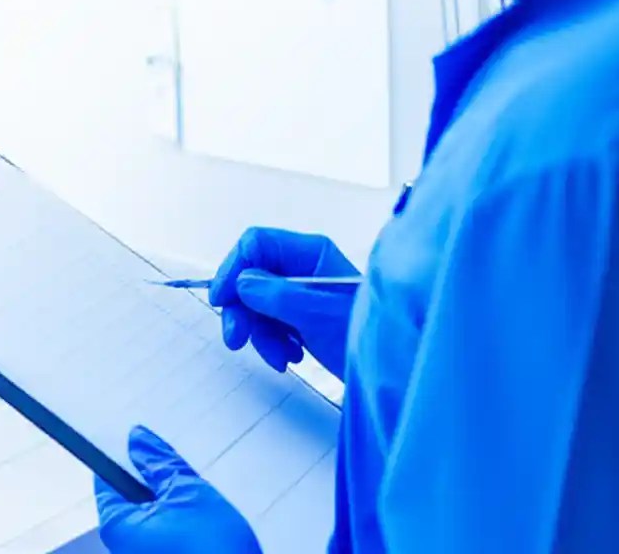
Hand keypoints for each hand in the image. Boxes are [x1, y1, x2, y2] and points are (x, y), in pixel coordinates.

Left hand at [95, 426, 260, 553]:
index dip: (123, 455)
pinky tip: (202, 517)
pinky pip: (167, 531)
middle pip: (130, 497)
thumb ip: (159, 463)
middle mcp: (124, 546)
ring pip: (153, 514)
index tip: (138, 439)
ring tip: (195, 493)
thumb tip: (139, 440)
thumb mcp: (187, 492)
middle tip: (176, 465)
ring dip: (171, 500)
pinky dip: (180, 519)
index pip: (107, 478)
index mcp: (117, 526)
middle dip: (152, 478)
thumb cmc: (213, 552)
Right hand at [209, 227, 358, 377]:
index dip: (233, 268)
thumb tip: (242, 282)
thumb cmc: (371, 338)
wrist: (397, 373)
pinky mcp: (304, 318)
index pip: (256, 244)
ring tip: (281, 356)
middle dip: (242, 310)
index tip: (221, 299)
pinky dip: (273, 343)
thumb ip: (276, 295)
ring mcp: (303, 294)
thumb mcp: (318, 315)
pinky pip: (271, 324)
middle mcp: (305, 269)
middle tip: (237, 339)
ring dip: (260, 333)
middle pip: (251, 276)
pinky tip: (290, 357)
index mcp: (312, 254)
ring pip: (257, 304)